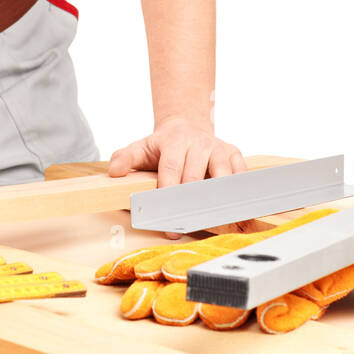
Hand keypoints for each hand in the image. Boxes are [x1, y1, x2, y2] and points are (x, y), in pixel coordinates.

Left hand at [107, 117, 247, 238]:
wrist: (186, 127)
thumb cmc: (163, 145)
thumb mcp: (141, 148)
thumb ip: (124, 158)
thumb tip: (113, 172)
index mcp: (174, 140)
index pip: (171, 169)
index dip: (167, 194)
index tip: (163, 217)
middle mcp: (199, 142)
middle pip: (195, 177)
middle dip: (188, 204)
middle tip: (184, 226)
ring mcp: (218, 148)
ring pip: (221, 177)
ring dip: (216, 200)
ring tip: (210, 221)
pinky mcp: (234, 154)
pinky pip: (239, 175)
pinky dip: (237, 192)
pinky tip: (232, 209)